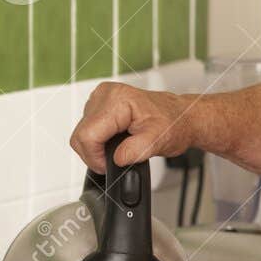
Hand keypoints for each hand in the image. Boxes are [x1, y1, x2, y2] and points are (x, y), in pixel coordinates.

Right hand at [70, 82, 196, 170]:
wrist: (180, 116)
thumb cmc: (173, 123)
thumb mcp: (159, 140)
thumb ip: (136, 151)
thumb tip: (117, 159)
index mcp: (117, 99)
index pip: (87, 135)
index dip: (95, 157)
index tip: (109, 166)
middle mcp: (105, 94)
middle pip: (80, 135)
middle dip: (95, 154)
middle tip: (116, 159)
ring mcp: (100, 98)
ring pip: (81, 133)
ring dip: (96, 148)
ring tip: (120, 148)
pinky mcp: (99, 104)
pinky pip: (87, 129)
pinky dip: (98, 141)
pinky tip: (115, 141)